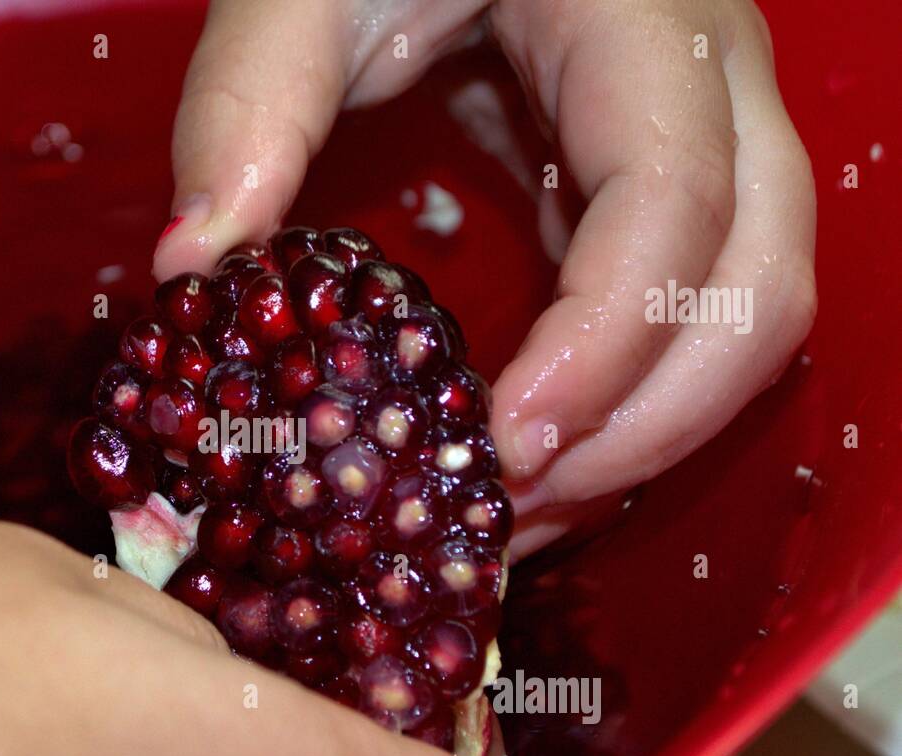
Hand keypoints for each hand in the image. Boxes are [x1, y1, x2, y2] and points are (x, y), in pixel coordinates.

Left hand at [153, 0, 816, 557]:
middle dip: (644, 429)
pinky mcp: (666, 186)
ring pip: (745, 317)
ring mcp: (710, 137)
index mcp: (642, 18)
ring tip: (517, 512)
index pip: (674, 199)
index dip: (606, 342)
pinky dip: (626, 402)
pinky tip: (531, 454)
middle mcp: (712, 83)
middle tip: (507, 514)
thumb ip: (249, 107)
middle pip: (754, 286)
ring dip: (646, 437)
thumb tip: (192, 268)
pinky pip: (691, 312)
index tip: (505, 447)